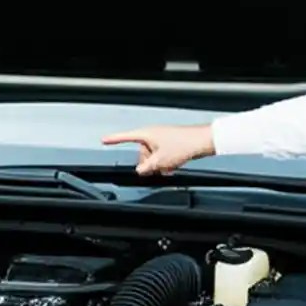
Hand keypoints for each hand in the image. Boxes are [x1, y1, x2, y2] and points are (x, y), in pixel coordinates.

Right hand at [101, 124, 215, 174]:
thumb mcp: (160, 161)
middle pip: (141, 153)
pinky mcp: (170, 144)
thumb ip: (146, 167)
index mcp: (146, 134)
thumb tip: (140, 171)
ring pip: (152, 157)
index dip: (114, 140)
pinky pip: (162, 157)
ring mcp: (162, 139)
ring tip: (170, 166)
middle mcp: (153, 135)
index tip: (103, 140)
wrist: (202, 141)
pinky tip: (174, 166)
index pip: (125, 137)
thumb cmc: (183, 145)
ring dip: (158, 165)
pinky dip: (166, 163)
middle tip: (159, 168)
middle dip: (148, 163)